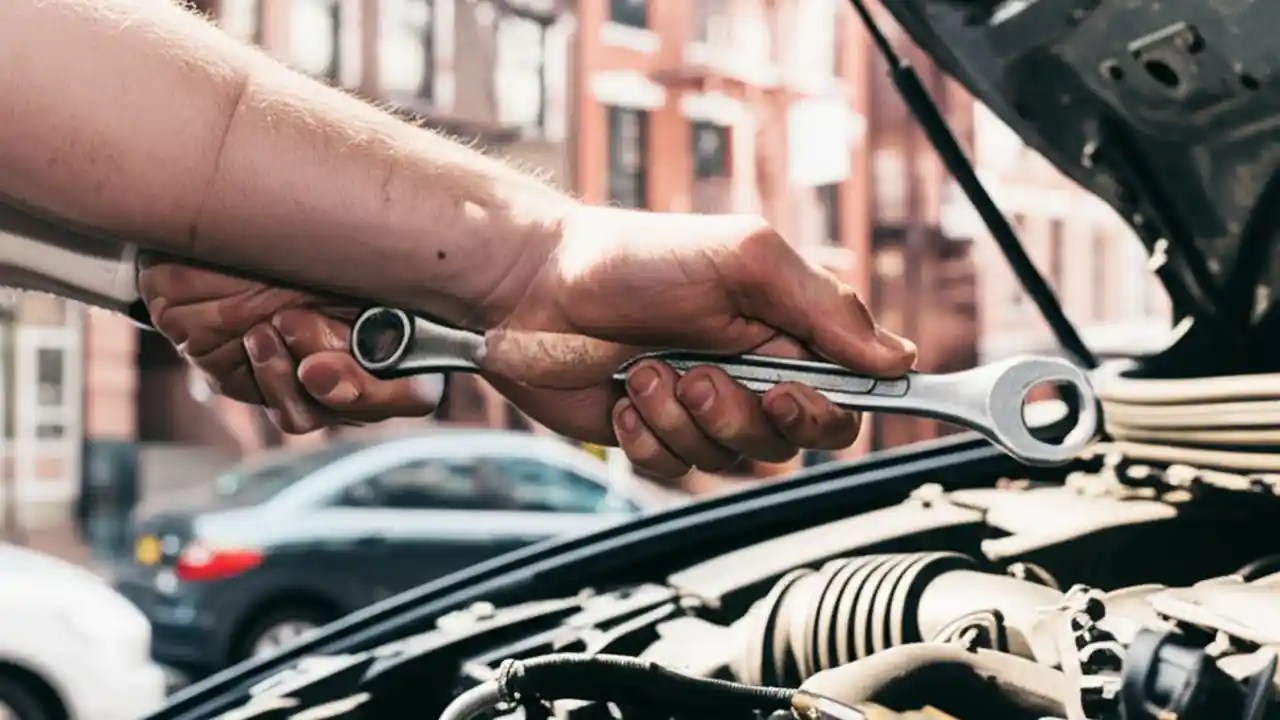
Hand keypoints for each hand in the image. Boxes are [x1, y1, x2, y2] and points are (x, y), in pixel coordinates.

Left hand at [140, 206, 915, 479]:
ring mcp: (701, 412)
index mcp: (784, 332)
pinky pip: (677, 473)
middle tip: (702, 374)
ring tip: (647, 370)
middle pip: (792, 443)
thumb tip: (897, 358)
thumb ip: (824, 308)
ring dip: (685, 420)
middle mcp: (750, 377)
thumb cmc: (633, 257)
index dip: (829, 410)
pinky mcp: (654, 440)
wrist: (533, 286)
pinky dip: (648, 439)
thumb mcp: (744, 259)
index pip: (844, 398)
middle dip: (743, 415)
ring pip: (732, 462)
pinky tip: (624, 400)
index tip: (791, 394)